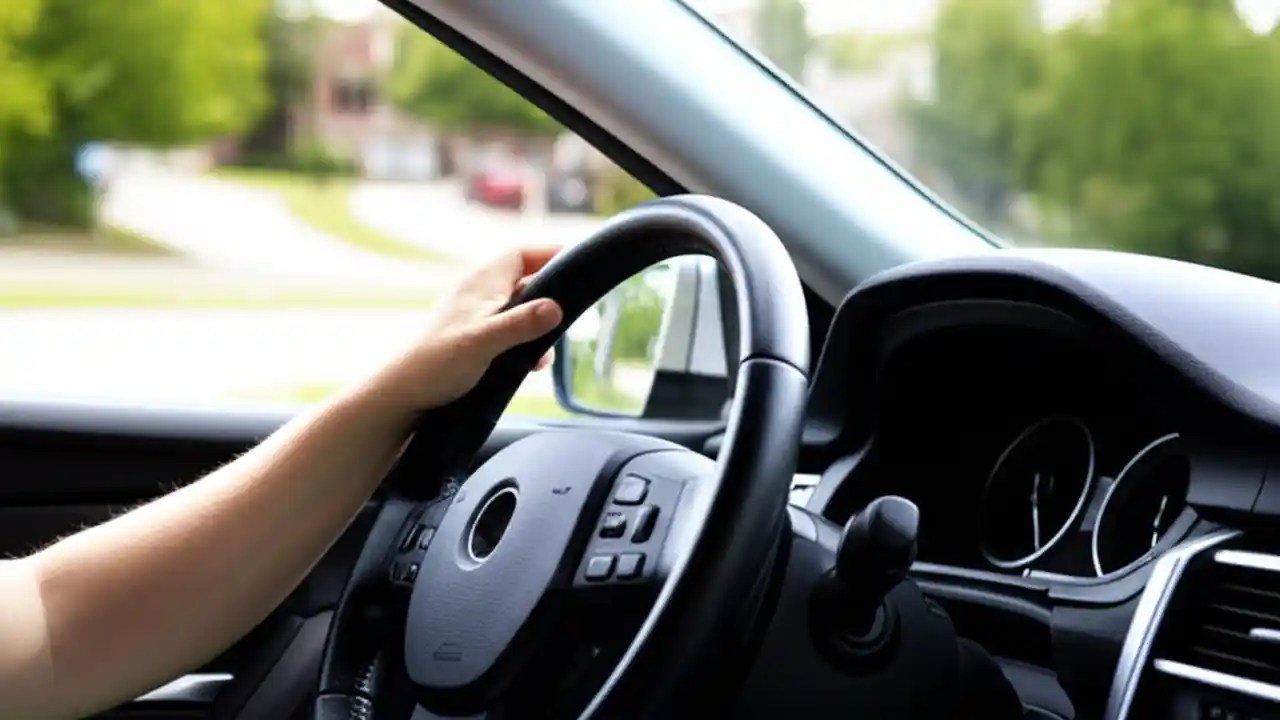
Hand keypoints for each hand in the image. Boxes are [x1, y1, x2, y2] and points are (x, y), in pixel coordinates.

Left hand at [362, 246, 563, 420]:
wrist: (402, 394)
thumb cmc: (437, 362)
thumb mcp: (485, 341)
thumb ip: (522, 323)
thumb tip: (557, 307)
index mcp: (482, 283)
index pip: (522, 254)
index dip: (550, 253)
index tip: (578, 263)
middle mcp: (479, 295)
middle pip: (525, 282)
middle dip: (549, 298)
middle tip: (571, 315)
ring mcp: (475, 317)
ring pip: (519, 311)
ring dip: (537, 328)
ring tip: (545, 352)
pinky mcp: (472, 341)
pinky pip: (508, 333)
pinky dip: (524, 345)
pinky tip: (530, 365)